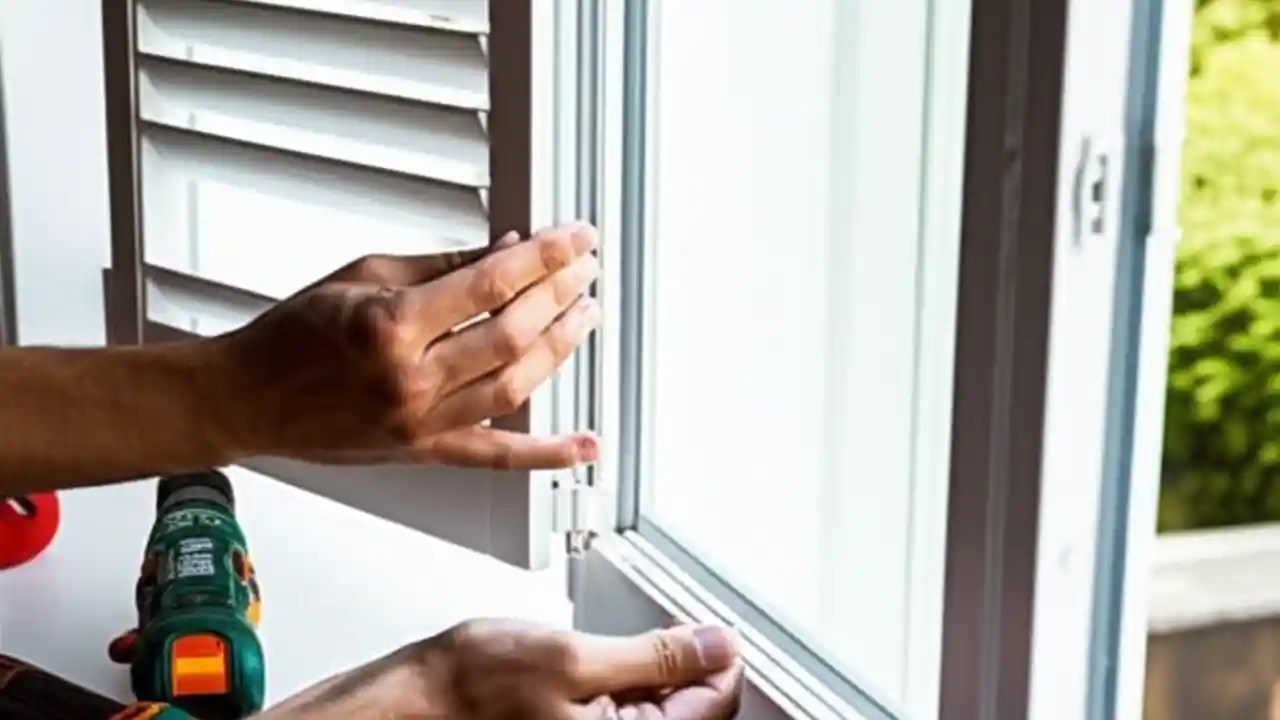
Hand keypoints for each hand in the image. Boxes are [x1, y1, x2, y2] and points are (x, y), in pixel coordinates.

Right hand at [210, 224, 601, 470]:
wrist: (246, 398)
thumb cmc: (292, 332)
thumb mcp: (363, 275)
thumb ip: (443, 265)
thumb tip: (509, 250)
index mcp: (391, 325)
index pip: (491, 284)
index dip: (545, 257)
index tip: (575, 239)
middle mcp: (410, 379)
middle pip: (512, 333)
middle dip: (560, 294)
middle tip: (586, 269)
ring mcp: (420, 422)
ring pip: (516, 385)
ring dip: (562, 348)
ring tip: (587, 315)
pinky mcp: (423, 451)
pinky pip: (496, 456)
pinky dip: (546, 453)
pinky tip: (584, 445)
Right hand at [263, 619, 743, 719]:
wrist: (408, 707)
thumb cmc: (469, 689)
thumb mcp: (572, 656)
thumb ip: (655, 655)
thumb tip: (716, 644)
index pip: (717, 702)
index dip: (719, 653)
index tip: (709, 623)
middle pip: (694, 710)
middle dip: (688, 663)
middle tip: (664, 624)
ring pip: (661, 711)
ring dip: (658, 672)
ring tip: (627, 642)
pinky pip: (627, 716)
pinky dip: (629, 684)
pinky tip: (605, 663)